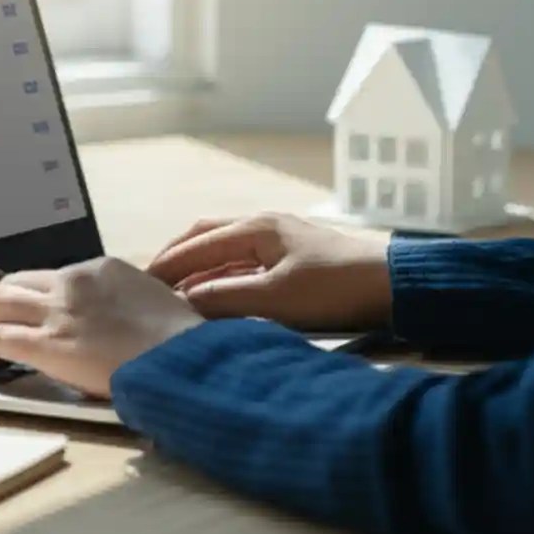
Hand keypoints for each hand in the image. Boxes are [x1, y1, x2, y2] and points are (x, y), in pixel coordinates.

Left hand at [0, 257, 203, 397]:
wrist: (176, 356)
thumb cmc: (177, 337)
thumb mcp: (152, 299)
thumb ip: (127, 300)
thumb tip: (122, 314)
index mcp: (100, 269)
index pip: (55, 277)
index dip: (40, 295)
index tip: (37, 310)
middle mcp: (72, 282)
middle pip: (16, 281)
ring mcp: (57, 312)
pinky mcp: (46, 345)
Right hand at [147, 213, 391, 329]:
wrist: (394, 287)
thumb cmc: (335, 288)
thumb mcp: (275, 298)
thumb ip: (225, 299)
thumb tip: (182, 305)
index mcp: (257, 228)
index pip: (196, 244)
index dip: (165, 266)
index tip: (138, 287)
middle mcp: (265, 228)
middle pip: (206, 239)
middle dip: (177, 261)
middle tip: (149, 286)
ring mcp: (282, 242)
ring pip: (226, 254)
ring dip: (199, 272)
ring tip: (175, 296)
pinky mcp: (296, 261)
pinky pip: (245, 266)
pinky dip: (223, 280)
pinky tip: (217, 301)